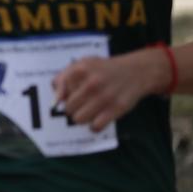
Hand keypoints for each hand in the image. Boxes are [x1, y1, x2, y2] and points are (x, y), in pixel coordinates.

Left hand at [52, 49, 166, 132]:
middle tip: (81, 104)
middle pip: (68, 108)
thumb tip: (56, 100)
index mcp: (80, 69)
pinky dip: (94, 127)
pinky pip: (96, 126)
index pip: (59, 93)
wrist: (136, 71)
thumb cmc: (102, 69)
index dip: (64, 97)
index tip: (72, 94)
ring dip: (82, 118)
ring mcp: (105, 96)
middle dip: (72, 108)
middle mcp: (92, 82)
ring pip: (79, 119)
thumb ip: (63, 79)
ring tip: (88, 111)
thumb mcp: (81, 64)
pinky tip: (97, 119)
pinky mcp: (117, 108)